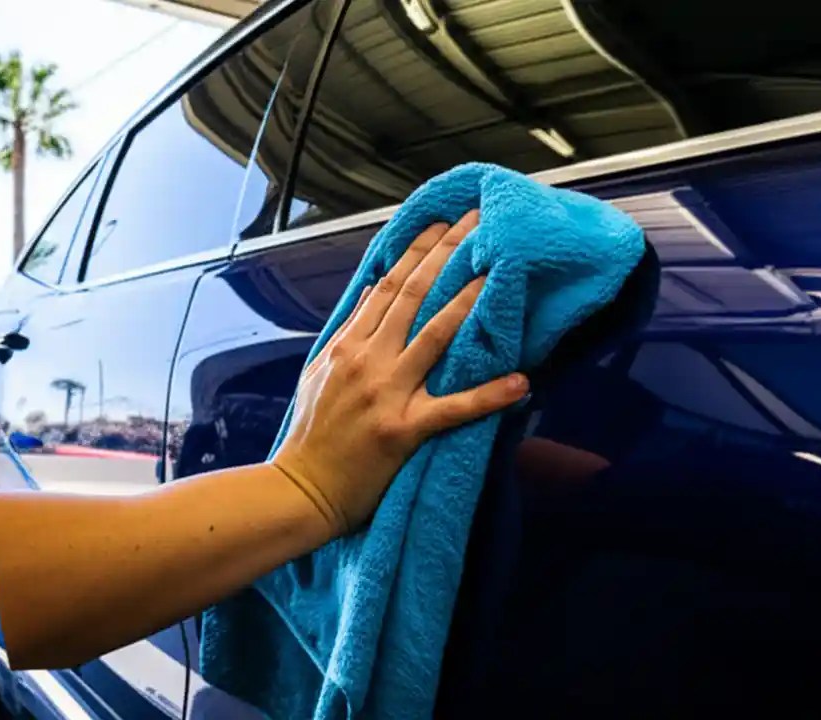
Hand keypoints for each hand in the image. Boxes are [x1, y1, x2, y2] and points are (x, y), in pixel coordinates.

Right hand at [272, 211, 529, 535]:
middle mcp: (367, 361)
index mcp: (348, 345)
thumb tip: (373, 292)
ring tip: (499, 274)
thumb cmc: (311, 436)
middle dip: (447, 255)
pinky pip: (453, 408)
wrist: (300, 489)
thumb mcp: (318, 372)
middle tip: (477, 223)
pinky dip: (488, 395)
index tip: (442, 224)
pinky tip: (520, 382)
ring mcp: (385, 394)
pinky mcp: (403, 430)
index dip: (417, 252)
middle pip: (413, 296)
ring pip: (435, 337)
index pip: (388, 286)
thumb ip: (347, 332)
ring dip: (468, 303)